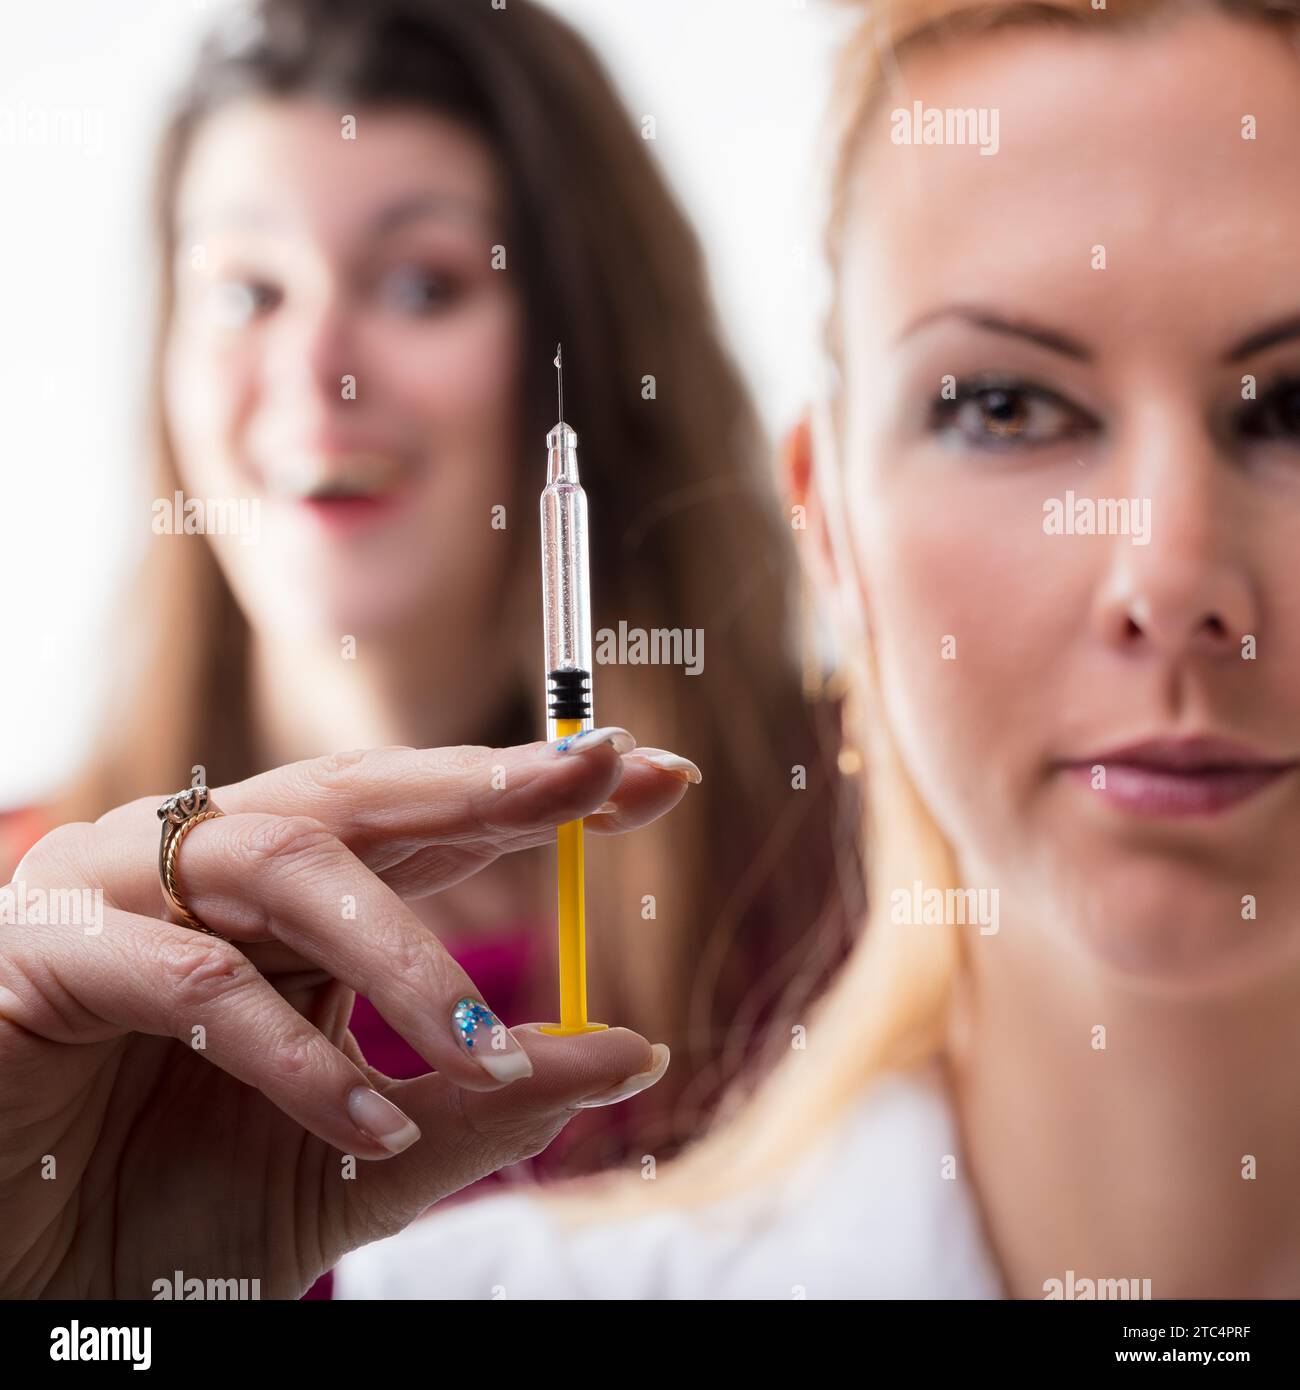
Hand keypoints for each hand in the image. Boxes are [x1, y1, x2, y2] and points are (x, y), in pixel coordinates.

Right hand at [0, 730, 693, 1297]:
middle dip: (490, 781)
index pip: (430, 822)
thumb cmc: (179, 1203)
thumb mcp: (369, 1158)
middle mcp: (211, 868)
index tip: (657, 775)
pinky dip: (288, 1052)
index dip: (537, 790)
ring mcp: (123, 892)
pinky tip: (365, 1121)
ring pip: (287, 866)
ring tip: (486, 1045)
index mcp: (290, 901)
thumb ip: (489, 1102)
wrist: (29, 1282)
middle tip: (601, 765)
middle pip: (367, 793)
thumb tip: (638, 1051)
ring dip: (402, 954)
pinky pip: (190, 976)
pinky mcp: (46, 952)